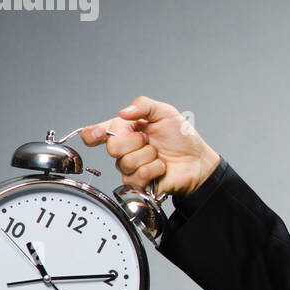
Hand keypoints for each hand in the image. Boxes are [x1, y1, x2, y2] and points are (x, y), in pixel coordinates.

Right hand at [79, 95, 220, 198]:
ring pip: (127, 162)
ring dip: (149, 156)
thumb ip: (143, 105)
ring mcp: (129, 167)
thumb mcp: (165, 112)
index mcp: (125, 130)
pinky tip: (161, 167)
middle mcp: (124, 149)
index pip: (97, 133)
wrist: (196, 160)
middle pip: (112, 147)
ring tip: (158, 154)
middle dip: (135, 141)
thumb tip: (124, 112)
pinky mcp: (137, 183)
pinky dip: (155, 169)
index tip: (99, 133)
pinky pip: (138, 175)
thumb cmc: (181, 138)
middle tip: (149, 140)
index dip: (93, 134)